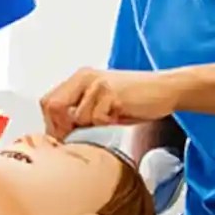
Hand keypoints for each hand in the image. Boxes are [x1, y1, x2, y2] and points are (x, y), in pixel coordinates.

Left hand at [40, 67, 179, 139]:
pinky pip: (98, 119)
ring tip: (108, 121)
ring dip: (90, 126)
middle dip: (61, 127)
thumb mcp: (102, 100)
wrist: (166, 89)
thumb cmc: (135, 98)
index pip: (48, 101)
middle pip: (53, 106)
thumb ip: (81, 110)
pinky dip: (106, 124)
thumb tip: (60, 133)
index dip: (51, 122)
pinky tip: (118, 116)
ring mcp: (97, 85)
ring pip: (77, 117)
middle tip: (75, 137)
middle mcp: (85, 78)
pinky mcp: (111, 95)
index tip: (60, 137)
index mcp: (80, 77)